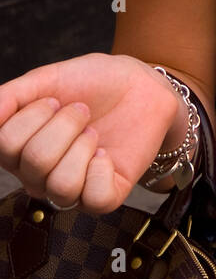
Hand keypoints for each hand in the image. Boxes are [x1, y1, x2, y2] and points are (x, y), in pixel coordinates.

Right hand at [0, 54, 180, 213]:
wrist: (139, 85)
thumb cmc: (90, 83)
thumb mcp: (46, 80)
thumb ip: (9, 97)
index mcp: (18, 152)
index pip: (5, 144)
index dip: (33, 115)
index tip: (55, 100)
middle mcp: (38, 177)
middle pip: (34, 160)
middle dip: (64, 124)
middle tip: (81, 112)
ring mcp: (70, 191)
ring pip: (61, 184)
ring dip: (83, 144)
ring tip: (94, 131)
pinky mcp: (104, 198)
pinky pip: (94, 197)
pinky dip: (102, 168)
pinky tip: (105, 154)